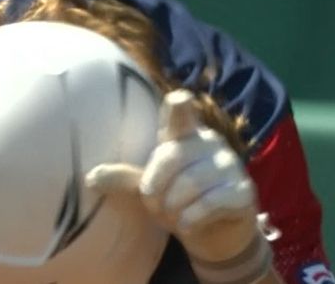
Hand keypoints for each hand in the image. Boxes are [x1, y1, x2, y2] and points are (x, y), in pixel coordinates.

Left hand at [86, 89, 267, 273]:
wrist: (214, 235)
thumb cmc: (177, 201)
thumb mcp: (148, 189)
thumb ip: (124, 179)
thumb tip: (91, 177)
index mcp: (183, 135)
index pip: (181, 110)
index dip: (179, 104)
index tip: (178, 99)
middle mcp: (208, 142)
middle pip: (171, 157)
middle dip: (155, 189)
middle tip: (156, 205)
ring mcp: (229, 165)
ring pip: (190, 184)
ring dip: (173, 208)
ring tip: (173, 215)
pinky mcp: (243, 191)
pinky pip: (209, 204)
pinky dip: (190, 219)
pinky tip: (189, 224)